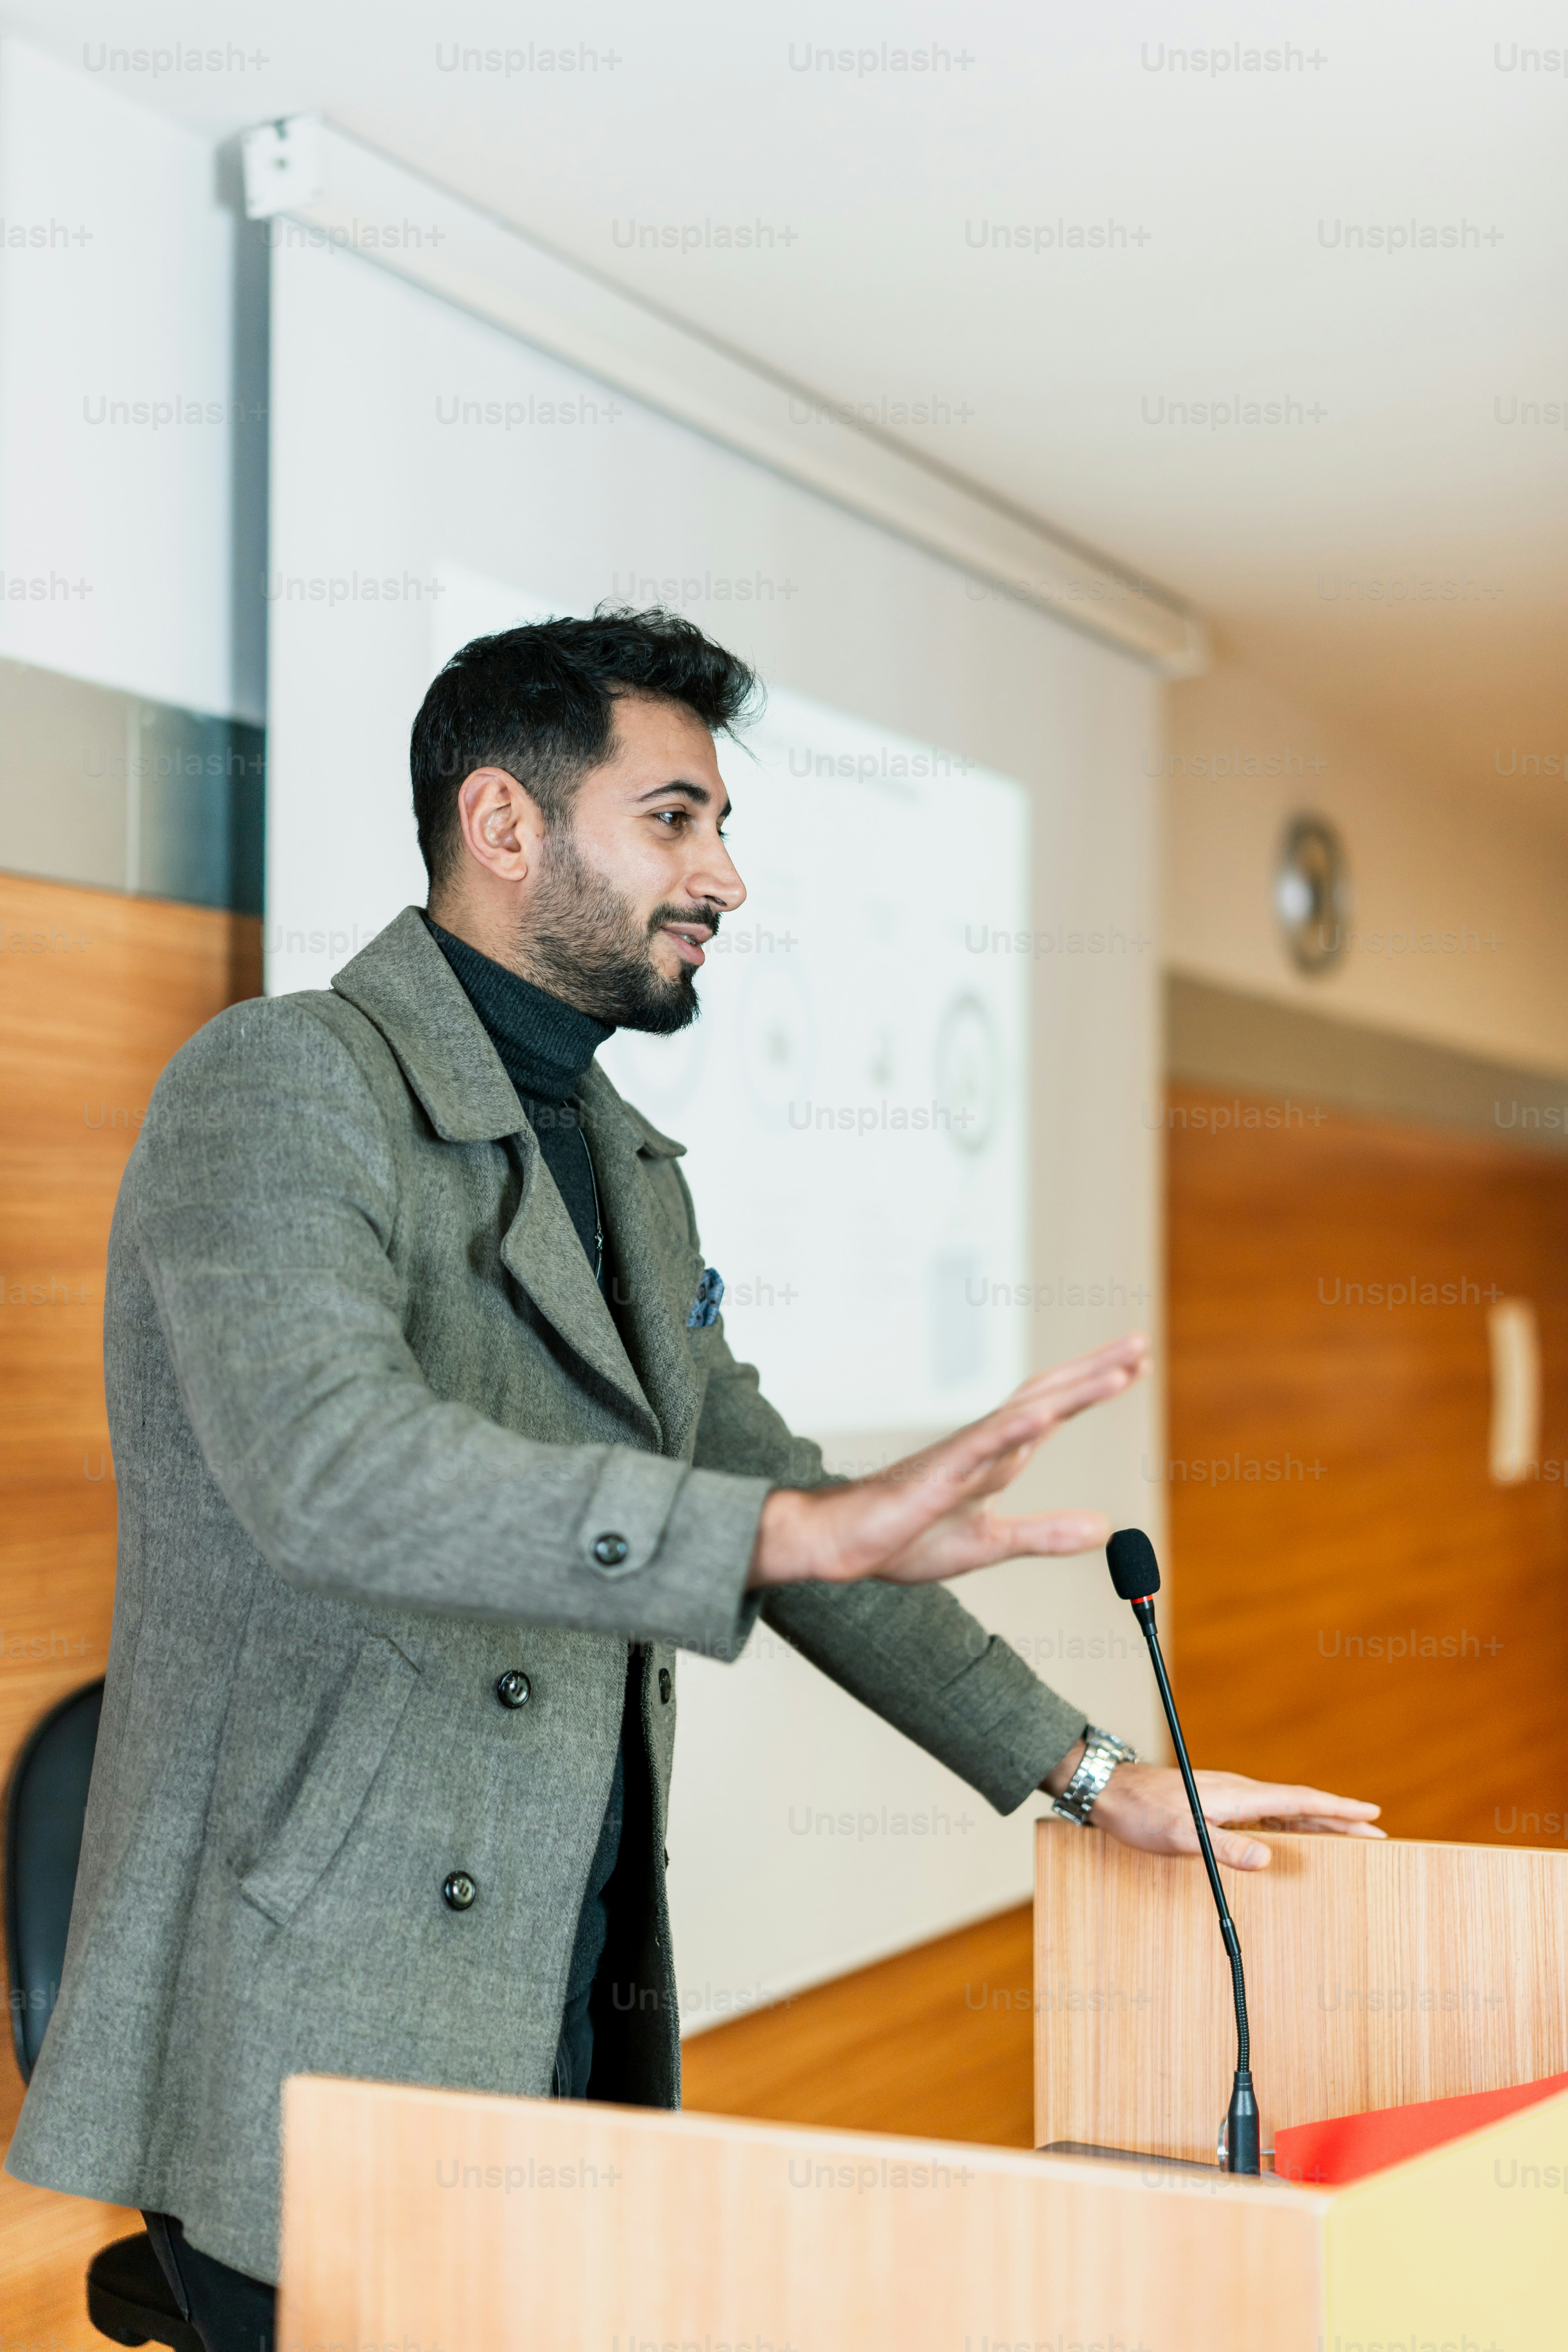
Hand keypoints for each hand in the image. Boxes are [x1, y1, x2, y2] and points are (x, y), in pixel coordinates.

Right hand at [746, 1333, 1150, 1590]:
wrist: (841, 1545)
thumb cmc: (905, 1537)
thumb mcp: (991, 1543)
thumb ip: (1046, 1534)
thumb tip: (1104, 1528)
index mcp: (998, 1458)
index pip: (1054, 1412)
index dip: (1093, 1387)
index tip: (1134, 1365)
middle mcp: (986, 1446)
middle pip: (1049, 1397)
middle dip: (1096, 1370)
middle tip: (1140, 1343)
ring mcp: (962, 1455)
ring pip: (1026, 1413)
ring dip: (1073, 1390)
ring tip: (1118, 1369)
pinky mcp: (937, 1474)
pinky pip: (981, 1446)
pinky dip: (1014, 1429)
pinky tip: (1044, 1416)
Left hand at [1043, 1752, 1383, 1868]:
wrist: (1110, 1791)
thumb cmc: (1142, 1813)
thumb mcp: (1181, 1836)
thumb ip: (1225, 1849)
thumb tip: (1267, 1860)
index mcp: (1239, 1796)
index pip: (1300, 1799)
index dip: (1338, 1808)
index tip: (1372, 1814)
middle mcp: (1239, 1792)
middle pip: (1300, 1804)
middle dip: (1339, 1817)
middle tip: (1375, 1831)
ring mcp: (1228, 1797)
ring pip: (1284, 1808)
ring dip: (1316, 1820)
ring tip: (1345, 1834)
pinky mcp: (1216, 1804)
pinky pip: (1264, 1814)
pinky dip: (1289, 1823)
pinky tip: (1292, 1836)